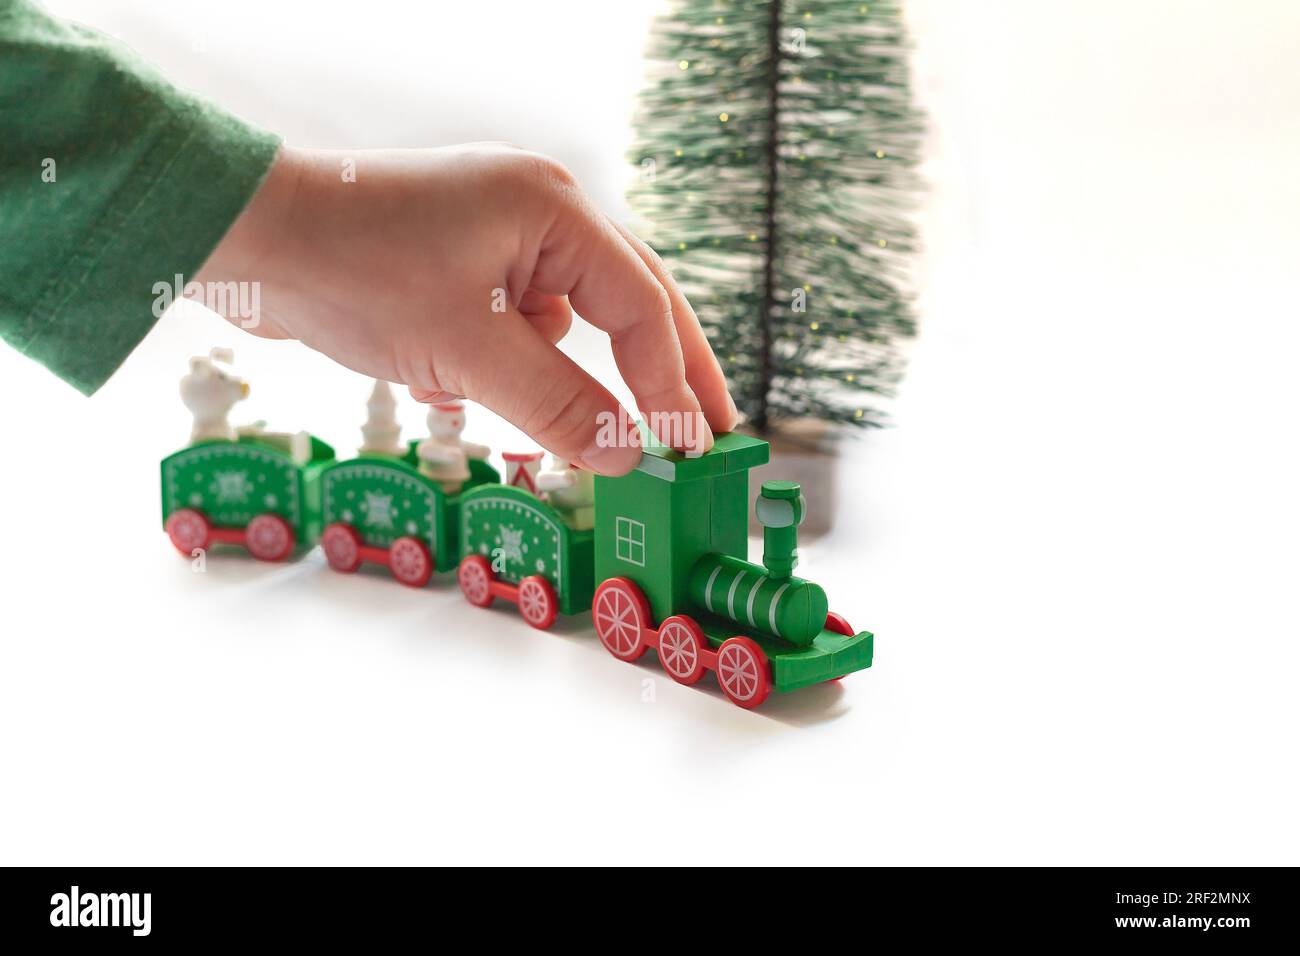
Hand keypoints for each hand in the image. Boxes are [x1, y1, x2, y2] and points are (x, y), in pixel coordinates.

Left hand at [194, 144, 737, 473]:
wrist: (247, 236)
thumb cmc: (350, 269)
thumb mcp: (466, 350)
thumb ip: (558, 404)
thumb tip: (631, 454)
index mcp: (554, 209)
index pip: (642, 306)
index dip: (672, 384)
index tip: (694, 446)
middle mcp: (537, 211)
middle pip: (627, 301)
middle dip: (662, 371)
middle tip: (710, 427)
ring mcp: (499, 233)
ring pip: (563, 320)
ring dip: (556, 373)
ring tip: (555, 413)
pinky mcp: (463, 262)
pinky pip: (514, 324)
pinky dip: (503, 364)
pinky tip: (458, 383)